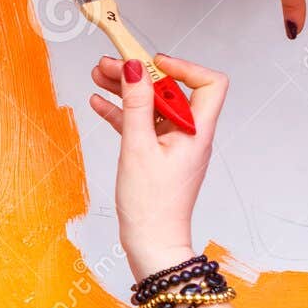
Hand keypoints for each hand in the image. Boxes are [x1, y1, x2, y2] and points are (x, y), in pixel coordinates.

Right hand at [90, 54, 227, 278]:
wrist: (151, 245)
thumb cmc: (151, 207)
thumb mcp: (138, 147)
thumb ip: (136, 104)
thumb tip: (135, 68)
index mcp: (196, 132)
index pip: (208, 83)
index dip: (184, 67)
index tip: (153, 63)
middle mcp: (189, 135)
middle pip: (170, 91)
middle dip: (140, 75)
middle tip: (110, 65)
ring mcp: (173, 146)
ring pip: (152, 107)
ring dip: (127, 91)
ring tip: (99, 77)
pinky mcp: (157, 157)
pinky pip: (142, 126)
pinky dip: (122, 113)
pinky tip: (100, 103)